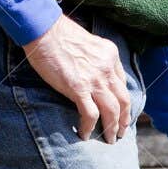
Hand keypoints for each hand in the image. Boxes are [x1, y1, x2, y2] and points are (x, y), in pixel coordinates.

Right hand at [21, 14, 130, 143]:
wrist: (44, 28)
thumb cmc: (59, 34)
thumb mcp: (88, 43)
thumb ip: (95, 59)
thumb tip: (93, 74)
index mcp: (110, 55)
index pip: (122, 84)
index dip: (123, 102)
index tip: (121, 113)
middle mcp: (107, 68)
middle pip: (123, 101)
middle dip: (123, 120)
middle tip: (120, 133)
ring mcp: (94, 79)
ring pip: (112, 111)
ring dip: (111, 128)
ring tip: (109, 139)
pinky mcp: (78, 88)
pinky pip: (90, 114)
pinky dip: (89, 127)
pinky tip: (85, 134)